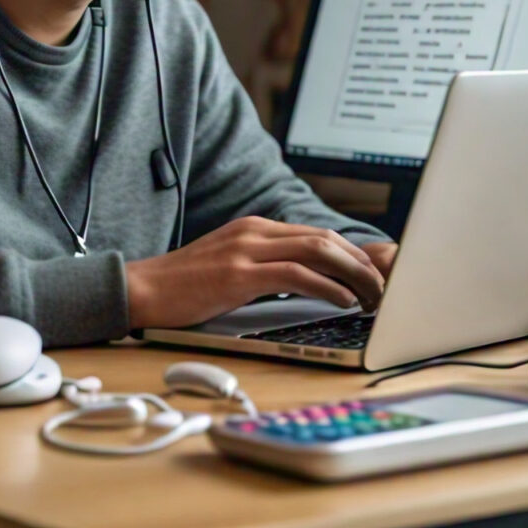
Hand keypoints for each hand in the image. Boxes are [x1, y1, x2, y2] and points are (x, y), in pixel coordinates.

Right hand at [125, 216, 390, 329]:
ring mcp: (247, 249)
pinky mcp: (239, 273)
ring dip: (354, 274)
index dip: (352, 254)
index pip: (317, 234)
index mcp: (255, 227)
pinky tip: (343, 300)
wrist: (143, 289)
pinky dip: (328, 287)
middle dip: (361, 263)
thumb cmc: (185, 285)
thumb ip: (263, 264)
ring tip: (372, 297)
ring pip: (318, 251)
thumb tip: (304, 281)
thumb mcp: (230, 264)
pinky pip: (297, 275)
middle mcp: (255, 231)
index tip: (372, 276)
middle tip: (383, 288)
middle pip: (325, 238)